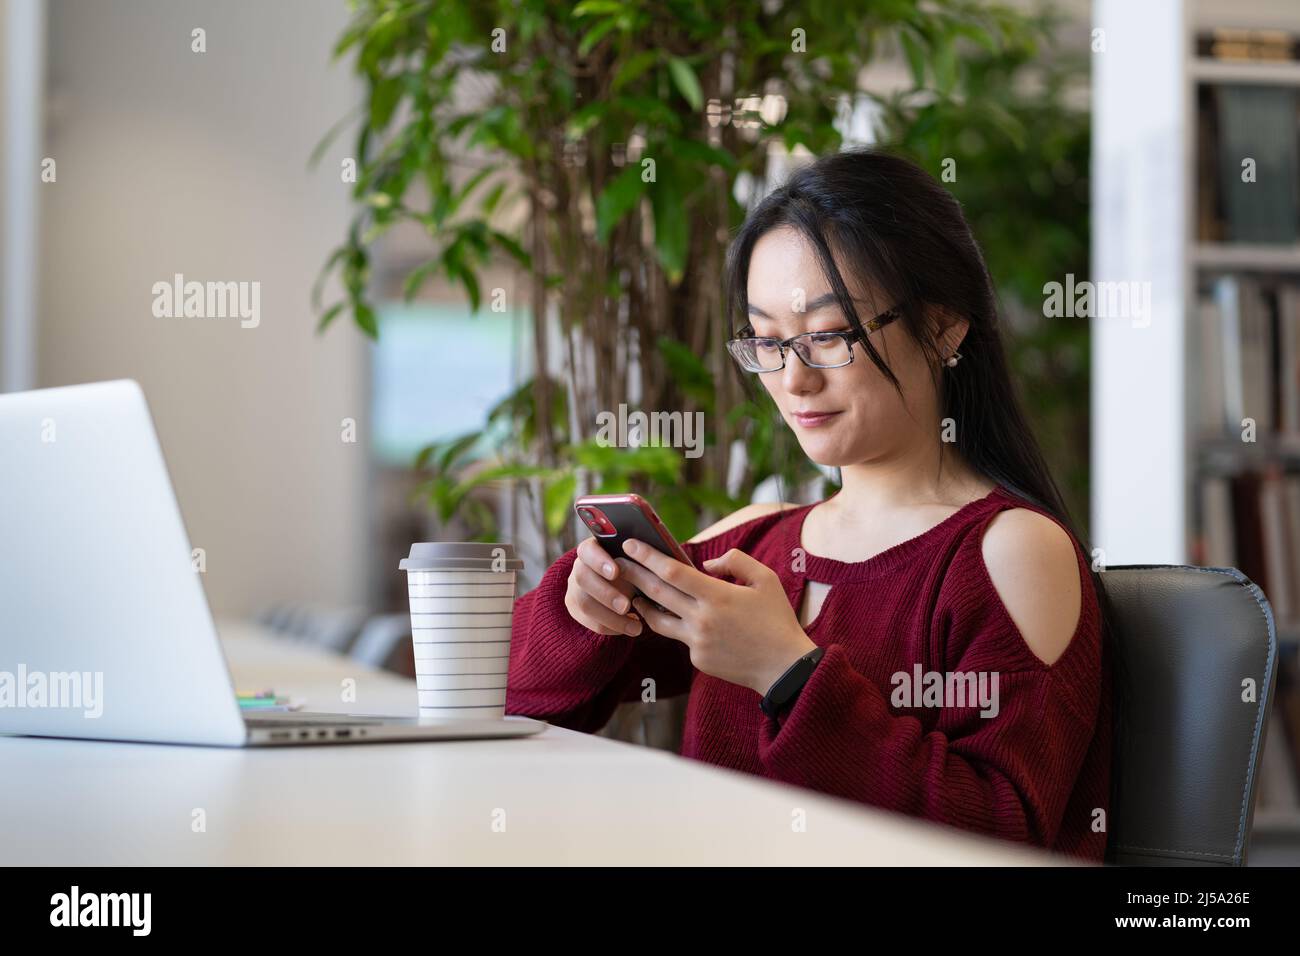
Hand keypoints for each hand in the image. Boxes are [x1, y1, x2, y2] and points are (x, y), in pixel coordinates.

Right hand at [564, 537, 642, 635]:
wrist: (624, 583)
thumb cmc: (634, 566)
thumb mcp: (636, 560)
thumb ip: (640, 559)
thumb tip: (654, 559)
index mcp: (592, 549)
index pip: (587, 550)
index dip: (599, 561)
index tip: (616, 572)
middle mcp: (579, 567)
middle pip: (583, 579)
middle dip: (605, 594)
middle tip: (626, 606)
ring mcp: (574, 588)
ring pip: (585, 604)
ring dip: (611, 618)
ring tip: (636, 626)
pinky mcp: (576, 609)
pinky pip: (589, 622)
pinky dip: (611, 628)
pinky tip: (629, 628)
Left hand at [617, 539, 817, 694]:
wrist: (783, 668)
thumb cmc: (777, 620)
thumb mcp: (765, 580)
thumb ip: (735, 562)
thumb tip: (706, 564)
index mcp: (717, 596)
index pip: (672, 572)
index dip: (648, 557)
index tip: (630, 544)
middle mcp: (701, 619)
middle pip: (657, 593)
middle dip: (634, 575)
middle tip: (619, 562)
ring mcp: (697, 642)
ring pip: (658, 621)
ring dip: (642, 605)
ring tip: (633, 593)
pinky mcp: (697, 659)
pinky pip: (680, 638)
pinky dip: (677, 625)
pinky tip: (673, 617)